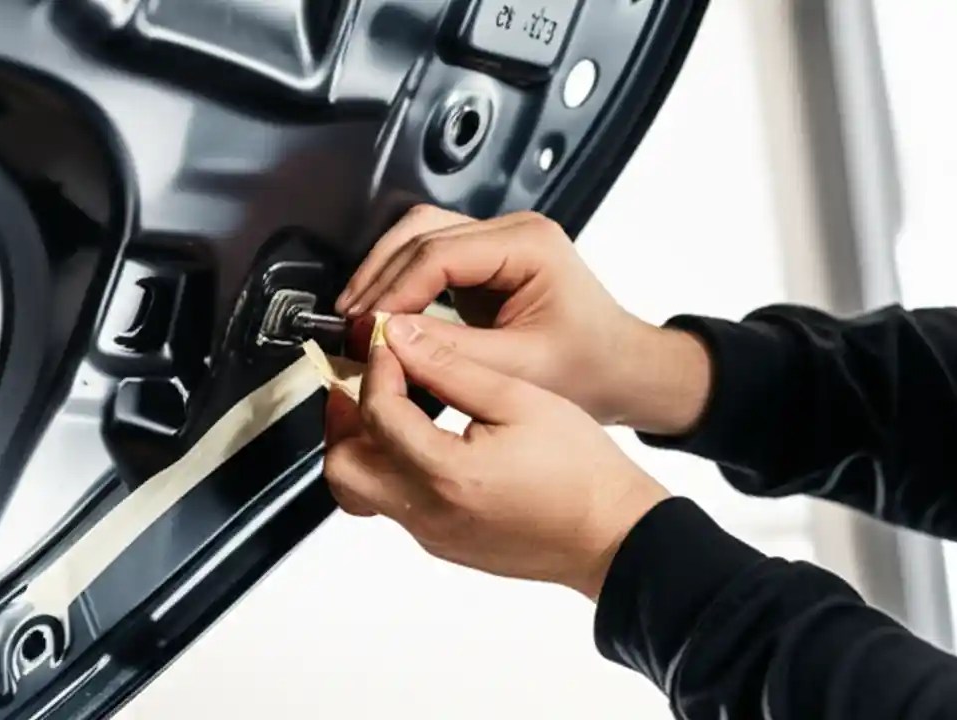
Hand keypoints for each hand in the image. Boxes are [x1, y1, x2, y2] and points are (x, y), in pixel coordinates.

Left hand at [323, 314, 670, 599]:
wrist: (613, 535)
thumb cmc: (582, 473)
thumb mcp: (520, 399)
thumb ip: (452, 366)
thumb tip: (403, 338)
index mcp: (445, 474)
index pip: (377, 412)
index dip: (378, 366)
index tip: (393, 343)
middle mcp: (428, 513)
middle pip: (342, 466)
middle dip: (344, 416)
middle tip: (365, 380)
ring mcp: (432, 534)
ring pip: (359, 491)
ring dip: (361, 445)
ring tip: (386, 408)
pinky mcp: (442, 542)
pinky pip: (392, 505)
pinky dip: (389, 468)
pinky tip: (418, 438)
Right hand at [336, 204, 711, 435]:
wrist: (623, 374)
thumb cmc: (590, 368)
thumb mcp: (519, 368)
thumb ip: (451, 351)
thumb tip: (389, 336)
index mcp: (528, 244)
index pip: (438, 253)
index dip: (394, 290)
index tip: (368, 328)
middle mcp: (511, 232)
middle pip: (420, 232)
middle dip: (379, 276)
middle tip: (350, 321)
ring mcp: (497, 244)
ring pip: (418, 237)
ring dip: (383, 273)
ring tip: (357, 316)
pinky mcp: (485, 264)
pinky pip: (429, 258)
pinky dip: (400, 281)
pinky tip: (383, 313)